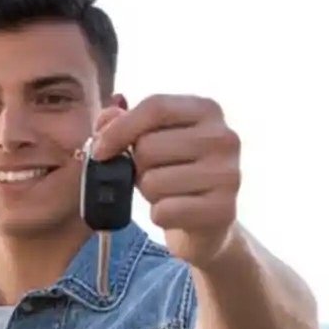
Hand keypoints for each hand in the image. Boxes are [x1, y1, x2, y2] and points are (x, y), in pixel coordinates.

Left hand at [90, 95, 240, 268]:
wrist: (208, 221)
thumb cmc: (174, 172)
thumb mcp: (151, 140)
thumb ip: (123, 123)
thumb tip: (107, 118)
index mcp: (206, 109)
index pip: (155, 107)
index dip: (119, 129)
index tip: (99, 151)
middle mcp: (224, 137)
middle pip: (149, 147)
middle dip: (138, 167)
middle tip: (153, 175)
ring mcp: (228, 174)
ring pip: (153, 182)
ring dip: (148, 193)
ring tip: (167, 193)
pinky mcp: (223, 210)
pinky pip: (164, 212)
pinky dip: (160, 216)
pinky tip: (176, 213)